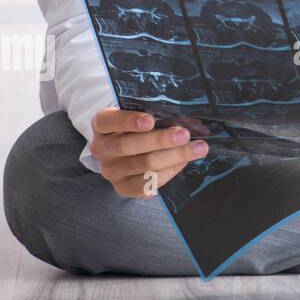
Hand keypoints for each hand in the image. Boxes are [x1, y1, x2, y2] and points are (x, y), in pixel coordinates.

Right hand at [90, 108, 208, 198]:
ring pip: (142, 165)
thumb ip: (155, 112)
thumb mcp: (141, 112)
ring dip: (173, 156)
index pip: (109, 121)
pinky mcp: (123, 187)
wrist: (129, 149)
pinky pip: (147, 184)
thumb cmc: (139, 125)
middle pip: (128, 145)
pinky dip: (169, 172)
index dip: (129, 121)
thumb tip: (184, 116)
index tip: (150, 121)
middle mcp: (101, 148)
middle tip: (184, 134)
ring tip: (197, 148)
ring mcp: (111, 170)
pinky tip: (184, 162)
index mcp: (102, 124)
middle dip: (159, 140)